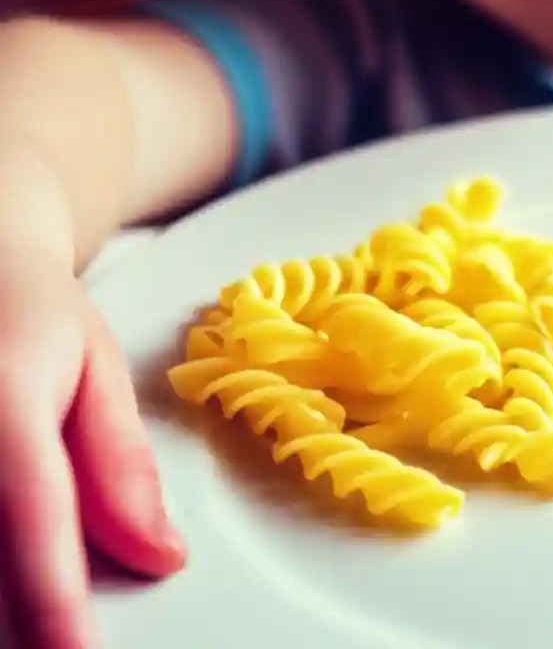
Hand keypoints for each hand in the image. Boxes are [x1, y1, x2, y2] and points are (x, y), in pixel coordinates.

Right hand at [0, 262, 184, 647]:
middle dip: (10, 609)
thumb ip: (121, 468)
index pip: (34, 518)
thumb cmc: (30, 314)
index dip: (54, 604)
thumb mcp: (97, 373)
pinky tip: (1, 578)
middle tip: (54, 643)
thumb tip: (158, 556)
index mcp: (6, 401)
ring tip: (29, 620)